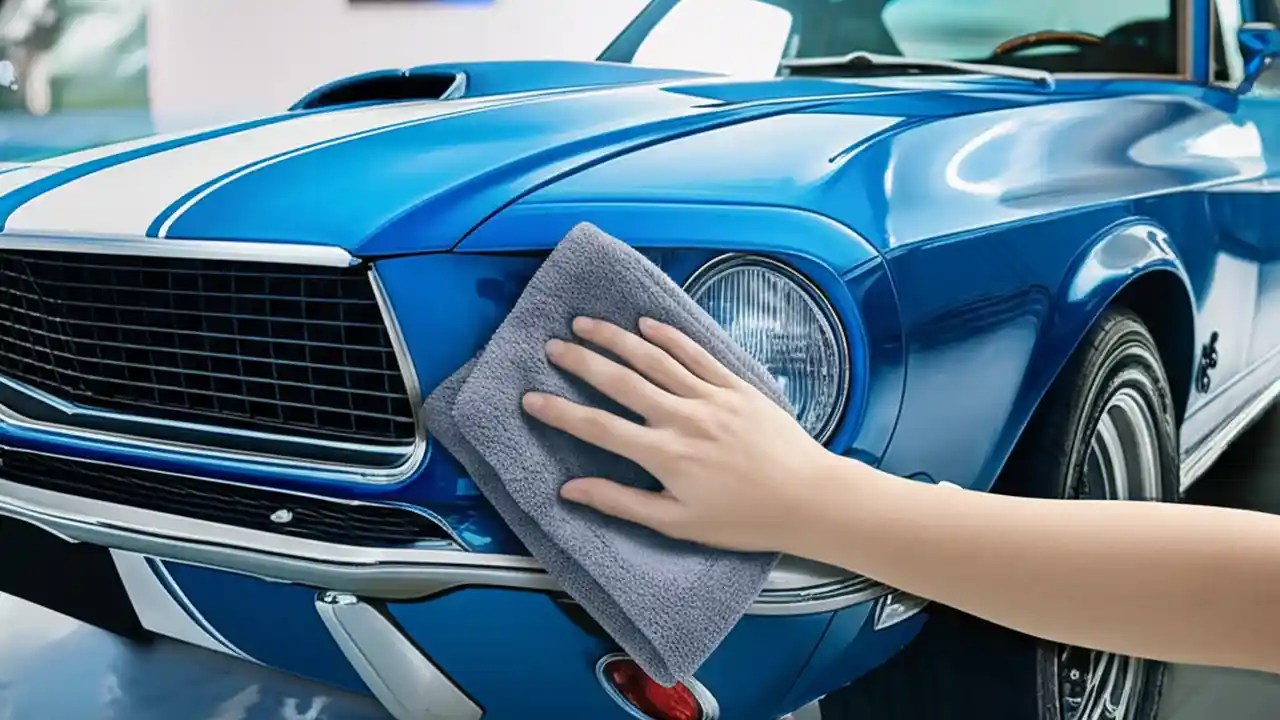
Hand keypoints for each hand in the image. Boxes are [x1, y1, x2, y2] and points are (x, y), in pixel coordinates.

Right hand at [521, 316, 845, 552]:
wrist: (807, 498)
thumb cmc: (744, 519)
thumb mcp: (677, 524)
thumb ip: (622, 503)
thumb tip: (572, 491)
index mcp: (665, 455)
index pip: (600, 427)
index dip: (562, 411)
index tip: (532, 398)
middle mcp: (683, 418)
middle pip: (622, 381)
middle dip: (582, 361)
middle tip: (553, 345)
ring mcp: (711, 397)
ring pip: (655, 359)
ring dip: (617, 338)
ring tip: (588, 324)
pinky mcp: (736, 386)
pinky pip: (696, 354)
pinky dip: (670, 336)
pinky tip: (646, 323)